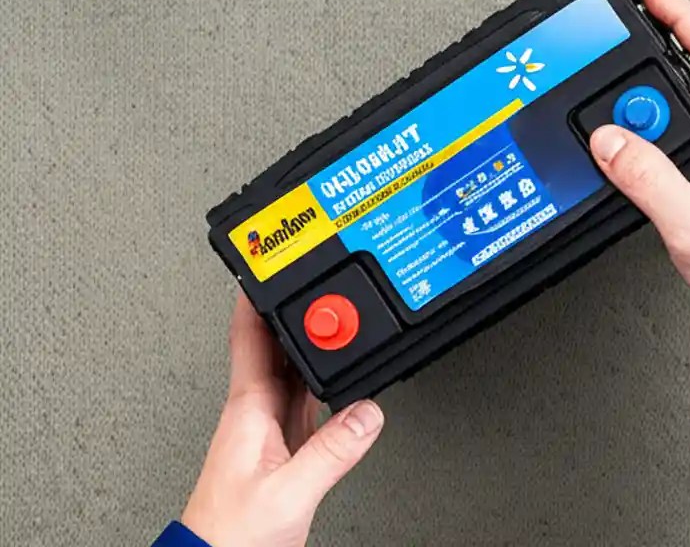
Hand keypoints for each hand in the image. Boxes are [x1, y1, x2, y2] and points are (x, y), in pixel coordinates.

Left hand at [180, 293, 384, 545]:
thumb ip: (332, 450)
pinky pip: (305, 400)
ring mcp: (268, 430)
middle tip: (320, 276)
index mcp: (248, 409)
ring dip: (312, 342)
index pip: (250, 335)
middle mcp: (255, 413)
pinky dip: (323, 381)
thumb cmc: (230, 536)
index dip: (257, 295)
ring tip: (337, 315)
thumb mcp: (289, 491)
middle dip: (299, 310)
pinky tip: (339, 378)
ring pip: (292, 370)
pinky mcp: (283, 450)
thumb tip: (368, 410)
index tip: (271, 261)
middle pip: (278, 346)